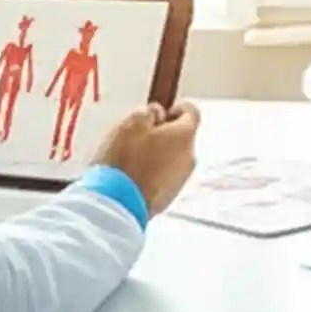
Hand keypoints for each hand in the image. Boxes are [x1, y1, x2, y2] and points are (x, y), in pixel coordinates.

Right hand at [94, 101, 200, 215]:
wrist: (118, 203)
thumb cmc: (125, 161)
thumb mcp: (131, 123)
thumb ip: (149, 112)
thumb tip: (157, 114)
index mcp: (184, 136)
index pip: (192, 112)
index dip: (176, 108)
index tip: (161, 112)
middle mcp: (189, 158)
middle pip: (182, 137)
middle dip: (163, 133)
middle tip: (139, 136)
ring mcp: (181, 179)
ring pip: (173, 158)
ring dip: (158, 154)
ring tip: (132, 158)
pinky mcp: (169, 196)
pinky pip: (165, 176)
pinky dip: (154, 172)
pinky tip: (133, 175)